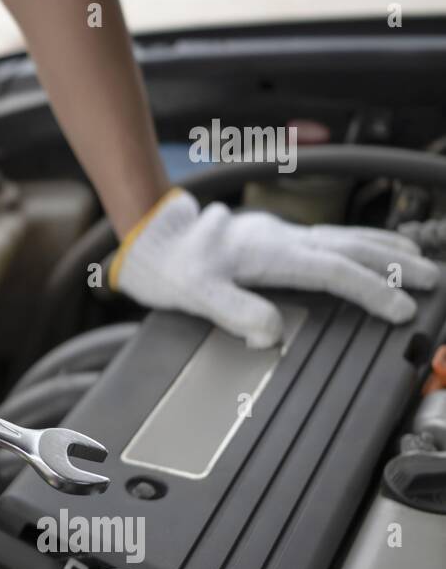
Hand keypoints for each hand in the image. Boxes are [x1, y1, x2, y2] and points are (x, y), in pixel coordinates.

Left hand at [111, 189, 439, 347]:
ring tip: (415, 257)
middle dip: (392, 263)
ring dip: (380, 247)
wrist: (150, 236)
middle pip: (349, 247)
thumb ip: (235, 311)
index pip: (333, 272)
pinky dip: (356, 242)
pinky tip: (364, 248)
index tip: (400, 309)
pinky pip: (327, 237)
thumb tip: (272, 333)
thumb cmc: (170, 265)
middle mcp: (282, 240)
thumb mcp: (195, 293)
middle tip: (429, 278)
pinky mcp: (273, 236)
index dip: (369, 291)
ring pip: (342, 237)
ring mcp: (280, 235)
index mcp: (270, 254)